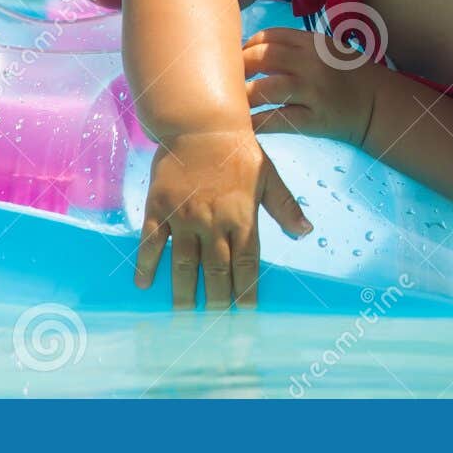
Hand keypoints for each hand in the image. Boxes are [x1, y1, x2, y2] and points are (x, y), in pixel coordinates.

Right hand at [134, 128, 311, 309]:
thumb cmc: (238, 151)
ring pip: (184, 264)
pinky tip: (145, 284)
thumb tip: (307, 231)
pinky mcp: (159, 208)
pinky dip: (147, 264)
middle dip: (217, 301)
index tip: (246, 314)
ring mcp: (184, 217)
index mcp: (242, 216)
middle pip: (216, 271)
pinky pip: (151, 242)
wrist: (201, 125)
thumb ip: (285, 206)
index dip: (247, 291)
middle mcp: (213, 222)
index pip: (247, 264)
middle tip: (214, 327)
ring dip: (184, 293)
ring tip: (184, 318)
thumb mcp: (269, 175)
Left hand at [243, 27, 376, 146]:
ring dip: (243, 96)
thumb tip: (253, 49)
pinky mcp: (314, 119)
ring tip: (230, 103)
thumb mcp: (327, 50)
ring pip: (266, 89)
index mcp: (313, 43)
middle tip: (226, 80)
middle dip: (238, 68)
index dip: (247, 46)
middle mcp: (312, 63)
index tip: (237, 58)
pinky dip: (257, 123)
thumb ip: (296, 46)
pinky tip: (244, 125)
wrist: (378, 104)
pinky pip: (277, 120)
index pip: (269, 36)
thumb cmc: (347, 76)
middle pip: (262, 58)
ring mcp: (313, 91)